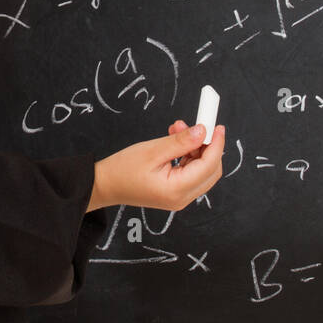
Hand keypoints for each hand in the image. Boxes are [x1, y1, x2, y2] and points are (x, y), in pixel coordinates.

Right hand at [88, 120, 225, 211]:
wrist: (105, 185)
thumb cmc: (123, 170)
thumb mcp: (153, 150)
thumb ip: (180, 141)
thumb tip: (203, 131)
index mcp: (177, 190)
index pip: (209, 165)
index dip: (216, 144)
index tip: (217, 126)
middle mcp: (182, 198)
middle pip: (211, 170)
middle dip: (207, 145)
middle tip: (197, 125)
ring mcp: (179, 197)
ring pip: (202, 170)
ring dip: (195, 148)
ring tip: (178, 129)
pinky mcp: (175, 193)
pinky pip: (191, 173)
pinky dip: (188, 155)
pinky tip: (176, 142)